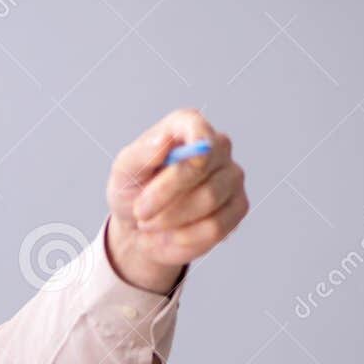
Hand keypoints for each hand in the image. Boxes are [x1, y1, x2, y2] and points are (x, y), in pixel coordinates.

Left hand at [105, 109, 247, 292]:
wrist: (141, 229)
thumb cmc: (133, 191)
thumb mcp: (124, 172)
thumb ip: (141, 155)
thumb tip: (164, 141)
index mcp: (187, 126)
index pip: (197, 126)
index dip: (197, 141)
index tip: (192, 159)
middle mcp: (217, 146)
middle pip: (201, 168)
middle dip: (163, 195)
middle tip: (139, 212)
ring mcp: (232, 177)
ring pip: (208, 200)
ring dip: (170, 219)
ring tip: (150, 223)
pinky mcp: (238, 207)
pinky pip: (216, 227)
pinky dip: (186, 237)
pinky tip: (173, 235)